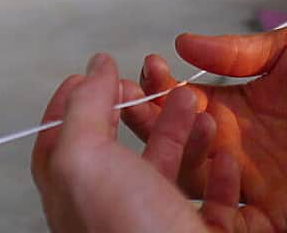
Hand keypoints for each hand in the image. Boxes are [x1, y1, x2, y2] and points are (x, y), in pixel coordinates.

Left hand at [32, 54, 247, 232]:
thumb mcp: (85, 159)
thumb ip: (83, 109)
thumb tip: (90, 69)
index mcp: (72, 195)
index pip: (60, 140)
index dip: (73, 101)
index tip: (92, 72)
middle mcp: (110, 212)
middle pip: (119, 151)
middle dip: (140, 109)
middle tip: (156, 82)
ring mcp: (153, 227)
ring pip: (168, 171)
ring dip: (185, 133)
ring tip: (200, 107)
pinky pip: (212, 204)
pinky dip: (222, 174)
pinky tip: (225, 155)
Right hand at [122, 29, 286, 231]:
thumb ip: (238, 51)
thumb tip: (182, 42)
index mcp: (235, 106)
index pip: (182, 100)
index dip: (159, 86)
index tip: (145, 66)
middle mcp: (235, 146)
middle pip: (177, 142)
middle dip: (149, 122)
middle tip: (128, 102)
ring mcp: (252, 182)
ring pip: (195, 180)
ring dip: (178, 157)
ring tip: (179, 127)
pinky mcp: (274, 214)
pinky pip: (232, 222)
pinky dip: (212, 211)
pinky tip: (205, 183)